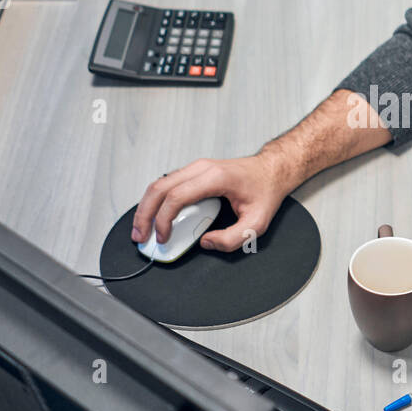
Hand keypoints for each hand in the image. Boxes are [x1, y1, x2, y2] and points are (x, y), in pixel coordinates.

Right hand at [131, 153, 291, 252]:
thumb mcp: (257, 223)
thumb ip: (232, 238)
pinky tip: (153, 217)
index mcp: (215, 177)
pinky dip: (155, 202)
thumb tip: (206, 242)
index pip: (177, 196)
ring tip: (141, 229)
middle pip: (159, 188)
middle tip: (140, 236)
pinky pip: (167, 185)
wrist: (271, 170)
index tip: (163, 237)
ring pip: (159, 184)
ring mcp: (196, 168)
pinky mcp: (194, 173)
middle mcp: (201, 168)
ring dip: (146, 207)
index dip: (164, 219)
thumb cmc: (264, 190)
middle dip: (145, 214)